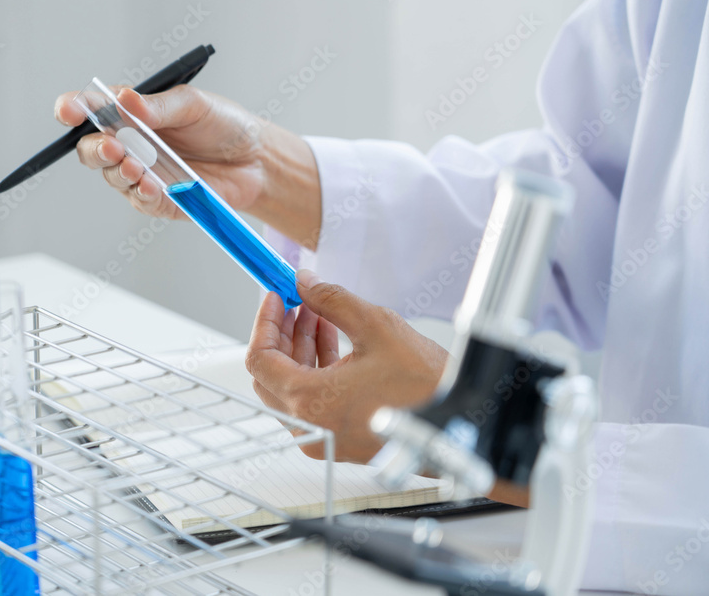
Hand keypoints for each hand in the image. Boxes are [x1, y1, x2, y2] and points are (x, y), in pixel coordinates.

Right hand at [54, 85, 322, 247]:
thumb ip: (158, 106)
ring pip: (112, 176)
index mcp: (132, 114)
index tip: (69, 110)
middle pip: (91, 148)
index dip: (73, 108)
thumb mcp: (193, 105)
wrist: (256, 160)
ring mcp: (142, 174)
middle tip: (112, 147)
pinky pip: (139, 199)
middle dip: (96, 148)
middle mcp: (130, 144)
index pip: (91, 109)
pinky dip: (142, 192)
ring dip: (120, 171)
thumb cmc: (223, 125)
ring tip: (139, 166)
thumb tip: (125, 100)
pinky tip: (152, 185)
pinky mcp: (158, 200)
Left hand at [246, 269, 530, 507]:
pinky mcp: (340, 440)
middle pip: (269, 374)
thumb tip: (304, 282)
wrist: (463, 426)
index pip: (259, 358)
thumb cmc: (428, 387)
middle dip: (280, 333)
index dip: (264, 321)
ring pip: (290, 388)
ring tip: (318, 314)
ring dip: (298, 348)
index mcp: (310, 402)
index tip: (276, 297)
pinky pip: (311, 402)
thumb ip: (331, 300)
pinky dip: (314, 369)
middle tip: (295, 303)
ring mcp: (324, 438)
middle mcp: (310, 427)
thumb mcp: (376, 327)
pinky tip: (333, 339)